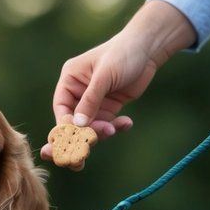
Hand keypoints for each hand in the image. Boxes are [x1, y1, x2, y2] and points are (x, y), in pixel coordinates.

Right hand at [41, 1, 195, 161]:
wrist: (148, 48)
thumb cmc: (123, 53)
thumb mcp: (104, 75)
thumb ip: (90, 100)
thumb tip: (77, 126)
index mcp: (70, 81)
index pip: (61, 110)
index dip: (65, 128)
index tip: (72, 142)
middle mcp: (78, 94)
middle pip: (71, 124)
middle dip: (76, 141)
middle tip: (77, 161)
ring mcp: (94, 102)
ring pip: (90, 129)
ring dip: (100, 134)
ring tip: (113, 129)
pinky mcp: (109, 108)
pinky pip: (107, 125)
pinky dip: (116, 128)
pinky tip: (126, 124)